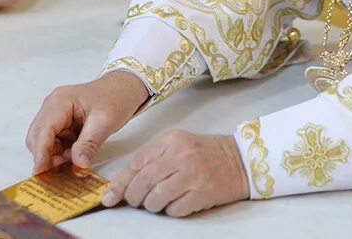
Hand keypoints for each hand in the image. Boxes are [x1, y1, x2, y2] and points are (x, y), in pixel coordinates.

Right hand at [25, 71, 148, 173]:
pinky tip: (76, 156)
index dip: (41, 154)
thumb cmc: (116, 97)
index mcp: (60, 102)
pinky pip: (55, 142)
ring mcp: (56, 114)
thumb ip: (89, 145)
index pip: (44, 131)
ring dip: (56, 156)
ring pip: (45, 142)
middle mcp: (52, 106)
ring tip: (74, 163)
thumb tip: (78, 167)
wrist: (124, 88)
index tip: (40, 174)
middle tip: (60, 174)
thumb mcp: (105, 122)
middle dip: (47, 157)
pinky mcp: (61, 122)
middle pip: (38, 138)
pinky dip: (62, 152)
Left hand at [102, 130, 248, 216]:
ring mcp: (193, 175)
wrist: (241, 159)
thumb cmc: (205, 153)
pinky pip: (174, 210)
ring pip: (155, 199)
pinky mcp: (202, 193)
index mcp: (171, 140)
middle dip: (133, 197)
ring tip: (158, 202)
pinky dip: (171, 211)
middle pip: (143, 182)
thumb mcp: (178, 145)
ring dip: (152, 205)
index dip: (120, 182)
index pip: (137, 163)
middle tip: (135, 201)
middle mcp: (181, 155)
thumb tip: (124, 183)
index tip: (110, 196)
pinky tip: (177, 203)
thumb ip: (153, 158)